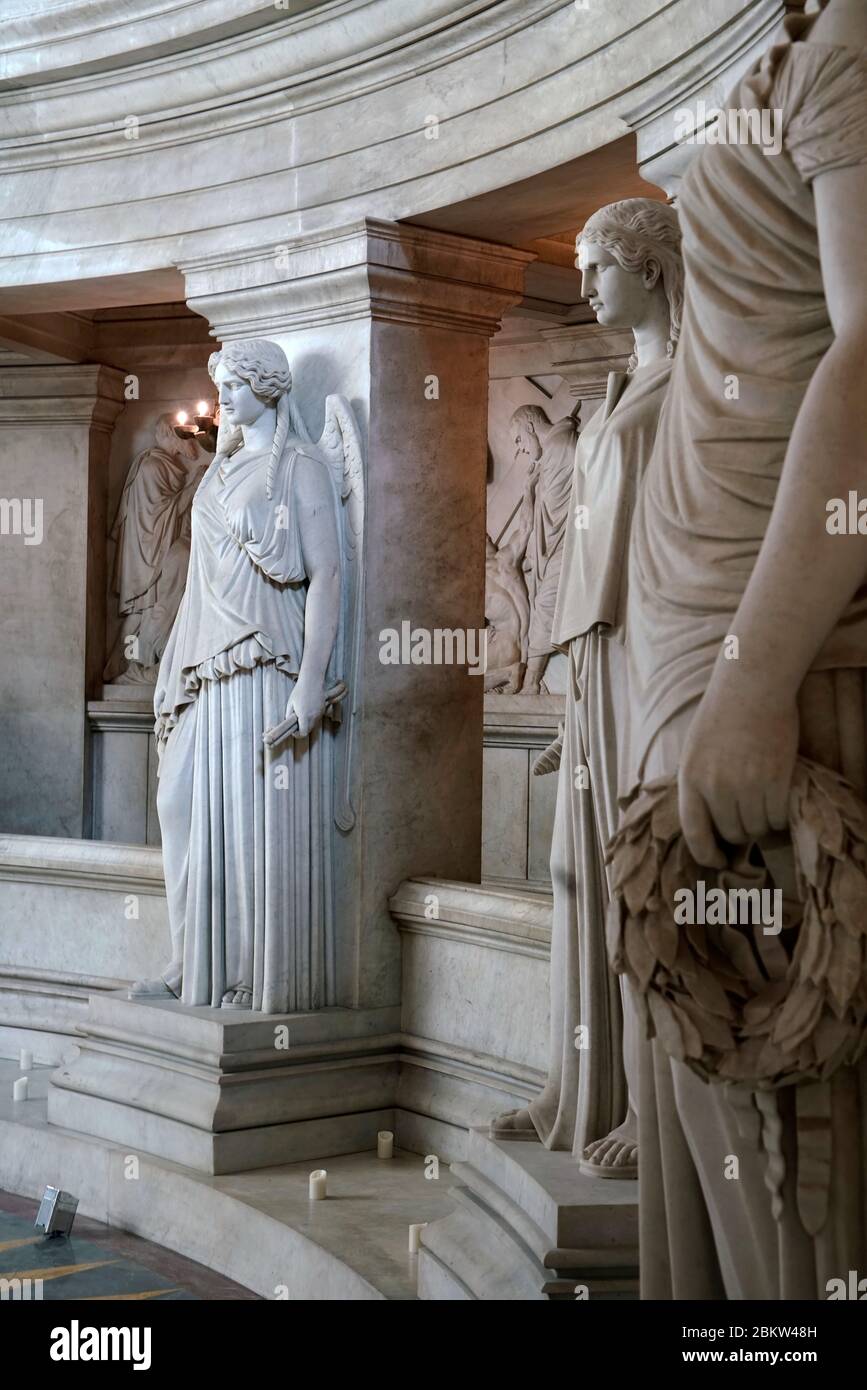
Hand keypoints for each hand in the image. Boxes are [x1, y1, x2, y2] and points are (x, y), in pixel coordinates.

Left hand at [285, 677, 326, 738]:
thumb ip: (289, 715)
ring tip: (302, 712)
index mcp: (304, 716)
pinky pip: (317, 717)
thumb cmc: (299, 691)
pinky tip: (308, 707)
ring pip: (313, 724)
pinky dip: (312, 716)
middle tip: (296, 721)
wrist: (312, 681)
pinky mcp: (323, 709)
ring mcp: (320, 713)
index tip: (294, 730)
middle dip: (302, 728)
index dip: (297, 734)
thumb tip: (290, 723)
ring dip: (308, 722)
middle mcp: (314, 717)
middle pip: (309, 730)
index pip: (303, 733)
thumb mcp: (290, 703)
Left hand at [678, 675, 798, 867]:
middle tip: (747, 815)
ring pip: (758, 828)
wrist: (751, 687)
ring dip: (762, 822)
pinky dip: (780, 814)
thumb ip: (697, 786)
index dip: (706, 854)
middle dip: (740, 831)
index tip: (717, 861)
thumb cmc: (720, 716)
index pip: (694, 832)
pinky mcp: (776, 780)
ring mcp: (747, 784)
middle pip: (732, 833)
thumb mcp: (693, 752)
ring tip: (762, 799)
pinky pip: (779, 817)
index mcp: (690, 779)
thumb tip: (706, 823)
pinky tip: (777, 796)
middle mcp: (716, 787)